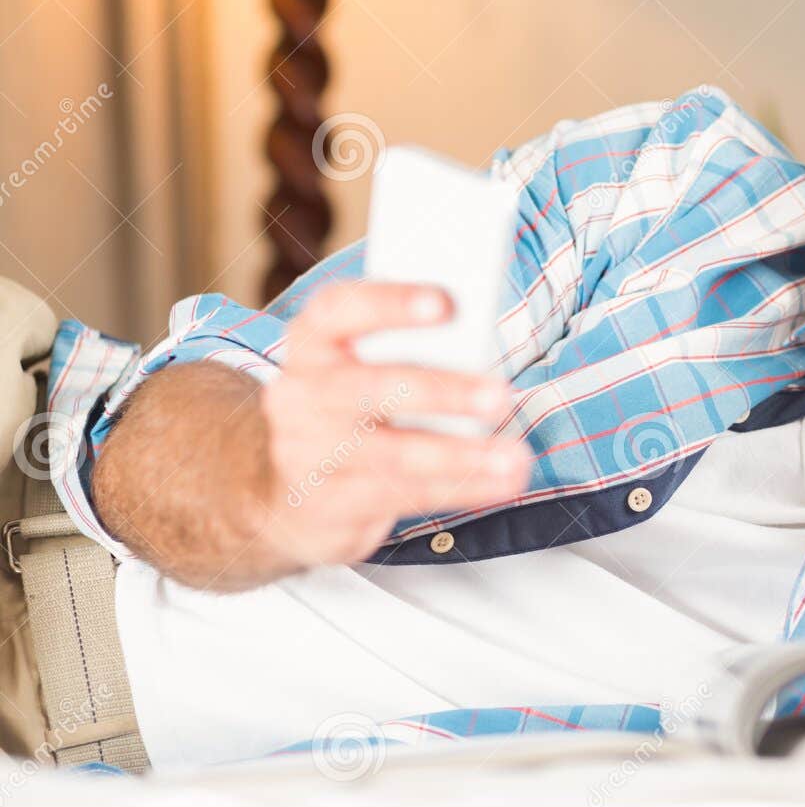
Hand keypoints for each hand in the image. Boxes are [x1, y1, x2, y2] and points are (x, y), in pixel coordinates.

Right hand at [253, 281, 532, 569]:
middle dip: (442, 392)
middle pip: (372, 387)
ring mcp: (309, 453)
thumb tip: (483, 347)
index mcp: (314, 341)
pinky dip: (459, 489)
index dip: (392, 303)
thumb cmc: (354, 406)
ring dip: (462, 456)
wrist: (288, 489)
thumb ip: (414, 350)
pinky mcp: (330, 503)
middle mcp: (303, 394)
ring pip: (394, 454)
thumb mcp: (367, 366)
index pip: (340, 309)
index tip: (449, 304)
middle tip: (501, 396)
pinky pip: (403, 495)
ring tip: (515, 458)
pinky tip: (499, 483)